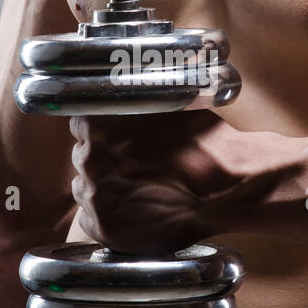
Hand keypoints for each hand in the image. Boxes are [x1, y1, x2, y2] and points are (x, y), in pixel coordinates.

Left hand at [69, 111, 272, 253]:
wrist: (225, 185)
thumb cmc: (203, 140)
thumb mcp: (169, 98)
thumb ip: (138, 94)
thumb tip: (129, 80)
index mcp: (96, 121)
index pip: (81, 125)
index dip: (102, 134)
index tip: (120, 141)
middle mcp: (88, 157)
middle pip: (84, 157)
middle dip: (104, 162)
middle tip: (136, 167)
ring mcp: (93, 194)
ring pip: (86, 189)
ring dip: (105, 190)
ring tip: (139, 190)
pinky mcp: (102, 227)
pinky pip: (92, 221)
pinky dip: (109, 218)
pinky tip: (135, 212)